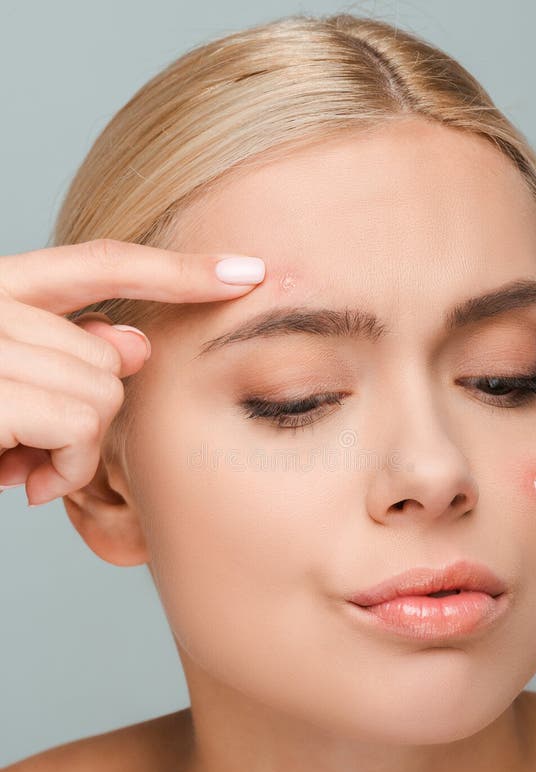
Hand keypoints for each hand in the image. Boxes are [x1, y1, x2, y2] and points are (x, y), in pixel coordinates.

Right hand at [0, 239, 264, 505]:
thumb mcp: (11, 395)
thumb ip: (67, 360)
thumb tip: (136, 344)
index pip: (99, 263)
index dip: (177, 267)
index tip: (247, 271)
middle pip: (109, 355)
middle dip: (91, 418)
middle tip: (39, 454)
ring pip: (103, 391)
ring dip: (77, 449)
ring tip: (23, 467)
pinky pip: (79, 421)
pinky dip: (68, 463)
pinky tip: (23, 480)